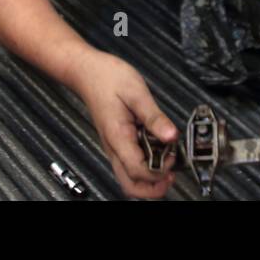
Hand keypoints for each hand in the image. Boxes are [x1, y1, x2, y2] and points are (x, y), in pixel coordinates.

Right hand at [68, 50, 177, 198]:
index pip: (138, 171)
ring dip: (150, 179)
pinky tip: (157, 150)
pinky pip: (130, 165)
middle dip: (154, 188)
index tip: (172, 156)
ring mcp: (114, 147)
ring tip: (166, 162)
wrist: (87, 71)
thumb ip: (155, 117)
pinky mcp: (117, 143)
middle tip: (171, 173)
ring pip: (129, 179)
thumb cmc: (108, 78)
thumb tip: (172, 137)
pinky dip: (145, 166)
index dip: (159, 171)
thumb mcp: (137, 93)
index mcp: (118, 137)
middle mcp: (114, 148)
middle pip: (131, 186)